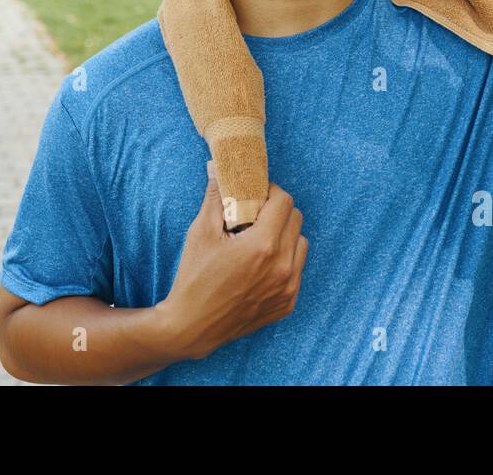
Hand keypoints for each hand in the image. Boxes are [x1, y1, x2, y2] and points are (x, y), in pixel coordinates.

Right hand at [158, 161, 307, 360]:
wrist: (191, 326)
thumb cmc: (194, 277)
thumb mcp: (201, 232)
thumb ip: (215, 196)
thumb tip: (218, 167)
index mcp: (263, 246)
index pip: (284, 201)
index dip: (270, 192)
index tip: (255, 195)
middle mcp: (282, 267)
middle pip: (296, 219)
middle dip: (278, 210)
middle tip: (255, 214)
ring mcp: (287, 288)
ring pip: (301, 244)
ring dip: (284, 234)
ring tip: (259, 239)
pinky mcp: (287, 304)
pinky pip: (297, 269)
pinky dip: (284, 260)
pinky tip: (260, 263)